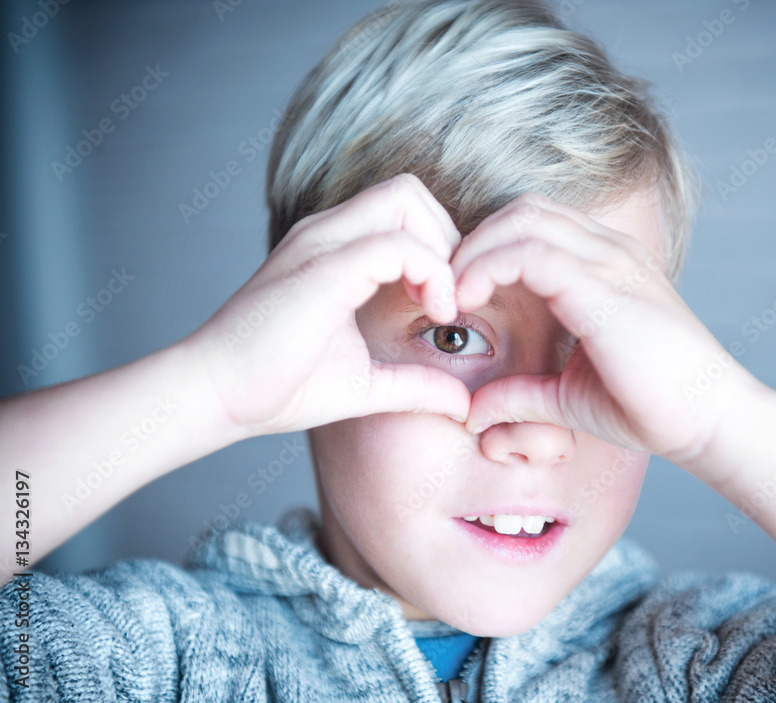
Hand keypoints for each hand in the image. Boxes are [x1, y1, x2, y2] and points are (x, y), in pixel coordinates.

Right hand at [181, 174, 471, 436]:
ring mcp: (323, 242)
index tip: (448, 305)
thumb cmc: (279, 387)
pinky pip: (396, 243)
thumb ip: (417, 384)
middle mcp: (328, 233)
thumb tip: (464, 405)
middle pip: (411, 191)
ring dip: (441, 249)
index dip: (441, 249)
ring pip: (406, 199)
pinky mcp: (324, 268)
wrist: (218, 397)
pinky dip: (432, 272)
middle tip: (450, 298)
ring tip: (442, 306)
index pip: (405, 211)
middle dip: (447, 238)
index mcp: (336, 250)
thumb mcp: (367, 383)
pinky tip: (435, 313)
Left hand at [449, 192, 764, 482]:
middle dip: (474, 240)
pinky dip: (487, 267)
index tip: (456, 293)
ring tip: (452, 294)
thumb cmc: (651, 407)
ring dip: (475, 250)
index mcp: (604, 266)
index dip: (486, 248)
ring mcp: (609, 262)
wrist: (709, 421)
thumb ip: (520, 395)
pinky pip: (530, 253)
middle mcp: (608, 251)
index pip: (533, 225)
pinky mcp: (603, 287)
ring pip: (522, 219)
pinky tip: (467, 300)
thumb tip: (473, 412)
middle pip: (523, 210)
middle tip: (445, 286)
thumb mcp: (568, 397)